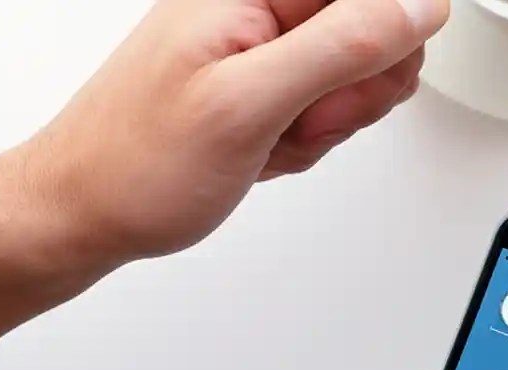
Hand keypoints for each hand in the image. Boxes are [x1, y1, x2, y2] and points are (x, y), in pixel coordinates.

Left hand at [26, 0, 446, 262]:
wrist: (88, 210)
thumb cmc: (138, 162)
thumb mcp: (248, 103)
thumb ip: (342, 46)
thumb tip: (419, 9)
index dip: (377, 43)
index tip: (337, 88)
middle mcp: (257, 5)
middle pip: (372, 29)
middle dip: (352, 90)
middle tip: (300, 116)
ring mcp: (263, 44)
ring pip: (357, 73)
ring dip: (328, 121)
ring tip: (271, 135)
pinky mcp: (268, 80)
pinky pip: (330, 103)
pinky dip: (309, 136)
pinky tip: (266, 146)